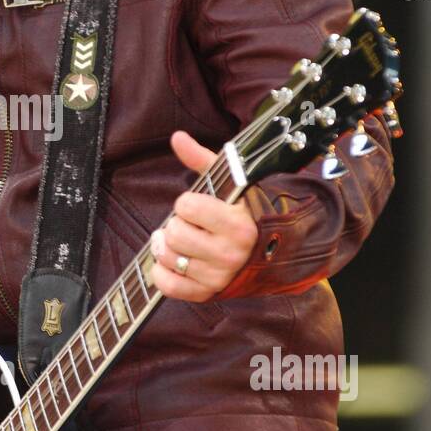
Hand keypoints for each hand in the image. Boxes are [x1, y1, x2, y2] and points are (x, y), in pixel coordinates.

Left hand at [149, 130, 257, 301]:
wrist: (269, 252)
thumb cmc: (243, 212)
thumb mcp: (229, 184)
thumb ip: (201, 160)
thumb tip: (177, 137)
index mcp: (238, 224)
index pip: (187, 207)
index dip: (186, 202)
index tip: (196, 205)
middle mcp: (230, 254)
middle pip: (174, 234)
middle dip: (174, 224)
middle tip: (183, 224)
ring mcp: (219, 276)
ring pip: (169, 258)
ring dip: (164, 247)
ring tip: (173, 240)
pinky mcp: (208, 293)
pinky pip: (170, 287)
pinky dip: (161, 274)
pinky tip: (167, 262)